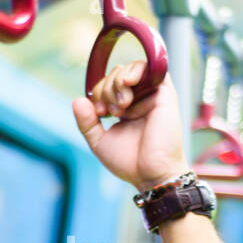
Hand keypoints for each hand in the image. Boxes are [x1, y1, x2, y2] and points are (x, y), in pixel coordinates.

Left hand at [72, 60, 189, 191]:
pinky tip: (128, 83)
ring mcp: (153, 96)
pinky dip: (137, 69)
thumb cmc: (130, 163)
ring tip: (121, 105)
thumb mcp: (99, 142)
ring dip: (119, 81)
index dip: (98, 93)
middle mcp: (140, 100)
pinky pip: (153, 67)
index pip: (107, 85)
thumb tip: (77, 100)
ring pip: (133, 68)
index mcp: (126, 109)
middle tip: (111, 111)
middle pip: (117, 73)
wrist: (151, 175)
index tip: (100, 113)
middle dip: (106, 88)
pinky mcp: (165, 94)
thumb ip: (87, 122)